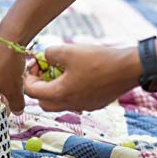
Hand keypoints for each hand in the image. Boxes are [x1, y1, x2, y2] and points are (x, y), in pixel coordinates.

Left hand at [24, 44, 140, 111]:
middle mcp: (69, 105)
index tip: (35, 64)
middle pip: (43, 102)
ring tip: (60, 71)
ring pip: (59, 104)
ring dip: (54, 89)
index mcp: (59, 94)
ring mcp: (83, 107)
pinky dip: (69, 91)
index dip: (28, 77)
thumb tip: (45, 58)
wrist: (129, 68)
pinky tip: (77, 76)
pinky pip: (74, 101)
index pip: (31, 91)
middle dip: (39, 86)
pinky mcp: (94, 104)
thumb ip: (49, 54)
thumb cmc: (98, 59)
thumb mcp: (68, 50)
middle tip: (44, 70)